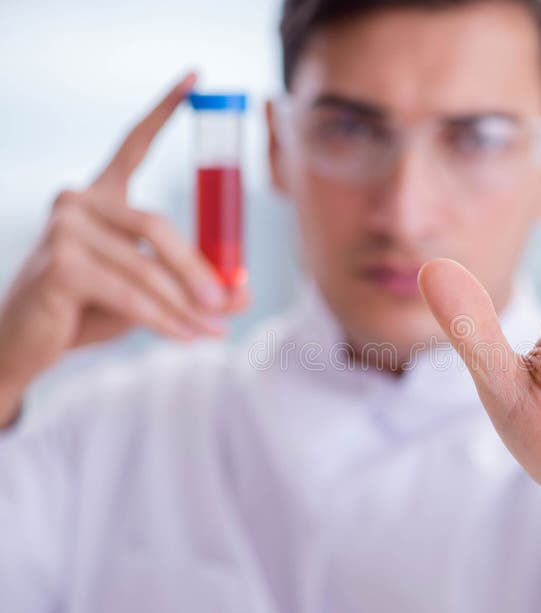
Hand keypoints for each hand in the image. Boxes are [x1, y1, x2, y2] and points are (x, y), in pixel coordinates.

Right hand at [0, 73, 249, 426]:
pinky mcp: (60, 264)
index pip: (133, 143)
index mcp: (101, 194)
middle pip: (158, 226)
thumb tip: (245, 293)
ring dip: (187, 305)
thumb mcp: (148, 292)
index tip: (196, 76)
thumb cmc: (88, 308)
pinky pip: (130, 295)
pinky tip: (188, 337)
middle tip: (230, 303)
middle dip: (199, 270)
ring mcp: (65, 228)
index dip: (164, 108)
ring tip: (216, 330)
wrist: (29, 342)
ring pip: (147, 267)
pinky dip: (164, 321)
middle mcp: (80, 200)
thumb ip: (192, 287)